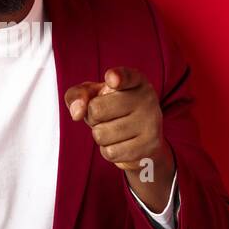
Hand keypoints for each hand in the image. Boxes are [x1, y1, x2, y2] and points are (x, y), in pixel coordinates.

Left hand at [64, 66, 175, 211]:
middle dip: (93, 117)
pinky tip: (121, 143)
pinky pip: (111, 152)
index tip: (111, 79)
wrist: (140, 138)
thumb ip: (77, 94)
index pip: (126, 76)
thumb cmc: (111, 109)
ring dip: (100, 135)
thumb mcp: (93, 95)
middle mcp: (147, 98)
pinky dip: (108, 150)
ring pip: (101, 135)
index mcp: (135, 80)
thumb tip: (77, 112)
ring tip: (115, 129)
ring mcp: (151, 122)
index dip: (117, 77)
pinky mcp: (150, 146)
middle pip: (97, 110)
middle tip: (106, 116)